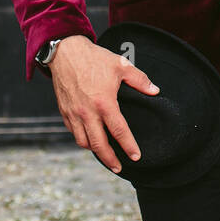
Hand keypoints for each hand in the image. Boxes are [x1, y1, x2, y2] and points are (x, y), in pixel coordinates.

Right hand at [48, 35, 160, 172]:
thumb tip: (155, 91)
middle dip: (110, 159)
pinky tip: (90, 140)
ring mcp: (74, 113)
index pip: (119, 131)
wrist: (66, 53)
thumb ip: (140, 80)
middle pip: (99, 144)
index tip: (136, 156)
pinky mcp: (64, 111)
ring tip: (105, 155)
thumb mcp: (121, 66)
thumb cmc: (95, 58)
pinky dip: (82, 139)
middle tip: (119, 167)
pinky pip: (73, 132)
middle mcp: (87, 112)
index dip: (128, 146)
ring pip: (83, 142)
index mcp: (104, 103)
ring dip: (95, 151)